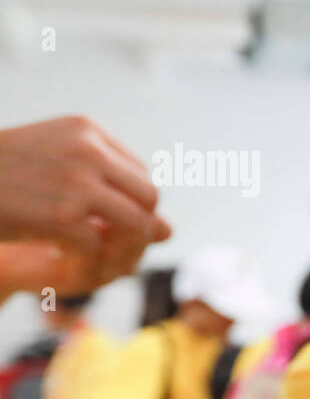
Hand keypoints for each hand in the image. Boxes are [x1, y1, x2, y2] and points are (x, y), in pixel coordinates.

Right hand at [0, 116, 169, 291]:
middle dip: (136, 230)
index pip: (139, 174)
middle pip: (148, 198)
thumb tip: (169, 231)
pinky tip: (64, 268)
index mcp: (86, 130)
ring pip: (136, 225)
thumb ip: (107, 191)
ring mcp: (77, 182)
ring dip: (121, 252)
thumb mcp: (52, 168)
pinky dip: (87, 266)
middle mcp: (88, 150)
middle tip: (108, 251)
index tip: (104, 224)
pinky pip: (99, 250)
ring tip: (94, 263)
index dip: (130, 206)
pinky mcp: (62, 217)